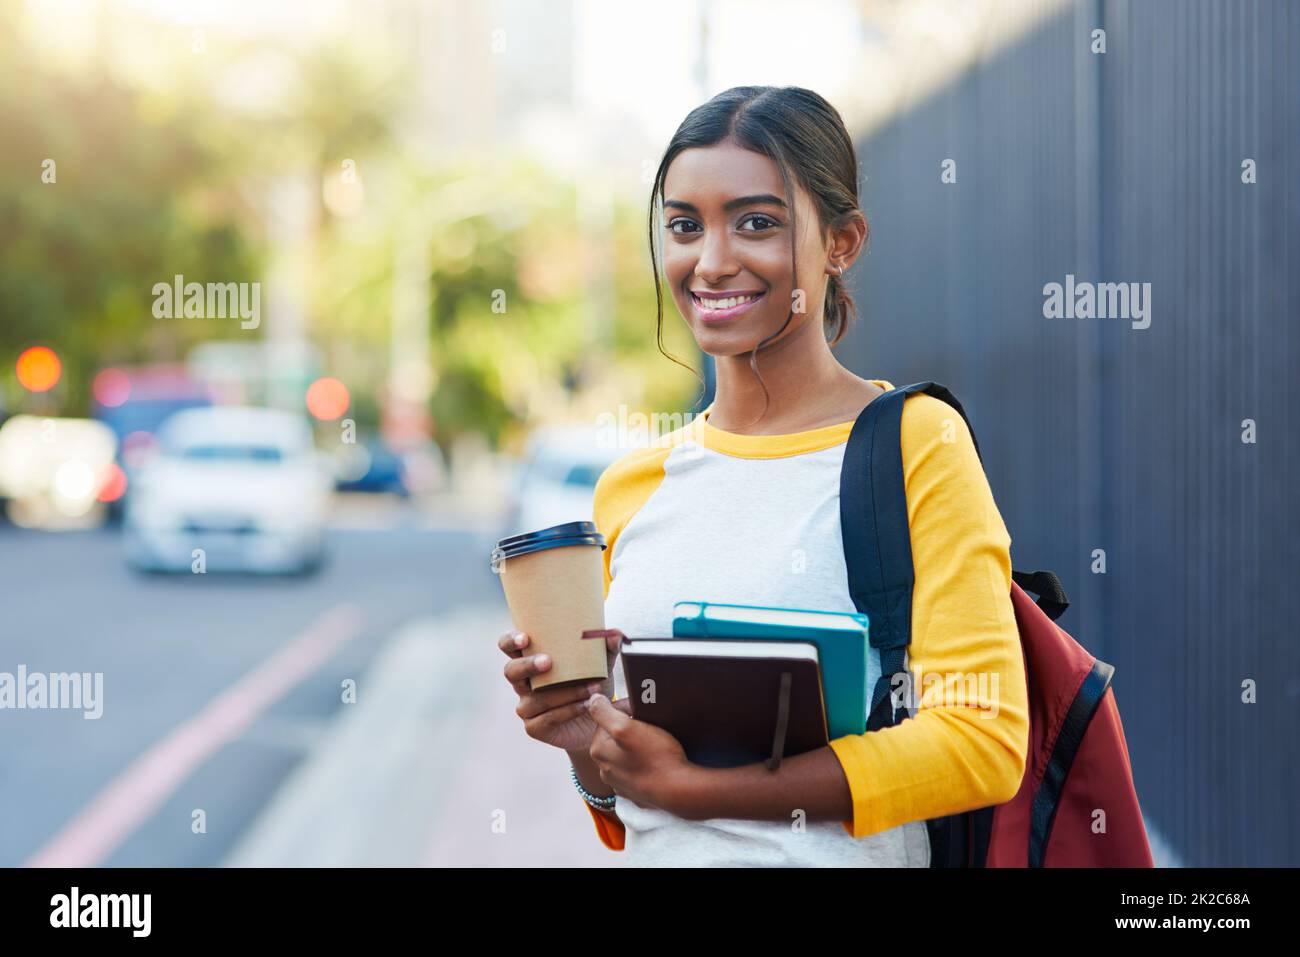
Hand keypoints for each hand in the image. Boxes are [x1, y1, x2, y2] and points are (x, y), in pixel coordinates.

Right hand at [499, 628, 629, 751]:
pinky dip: (569, 710)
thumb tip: (616, 634)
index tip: (525, 638)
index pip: (508, 646)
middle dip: (528, 665)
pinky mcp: (534, 727)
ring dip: (564, 692)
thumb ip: (607, 648)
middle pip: (511, 671)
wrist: (598, 722)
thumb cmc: (592, 684)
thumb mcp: (601, 664)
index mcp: (531, 660)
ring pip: (536, 698)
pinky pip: (547, 718)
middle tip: (548, 662)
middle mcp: (523, 683)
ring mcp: (526, 707)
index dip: (510, 641)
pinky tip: (586, 706)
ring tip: (591, 688)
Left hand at [587, 693, 694, 812]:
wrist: (678, 789)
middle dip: (628, 729)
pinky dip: (644, 763)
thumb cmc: (655, 757)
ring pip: (625, 755)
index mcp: (599, 751)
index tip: (639, 710)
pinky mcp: (635, 792)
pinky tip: (656, 760)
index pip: (604, 720)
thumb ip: (604, 712)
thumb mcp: (626, 728)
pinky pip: (636, 771)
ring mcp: (620, 783)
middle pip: (613, 739)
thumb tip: (593, 700)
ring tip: (654, 741)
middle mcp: (605, 770)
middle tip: (648, 724)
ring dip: (635, 746)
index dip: (622, 711)